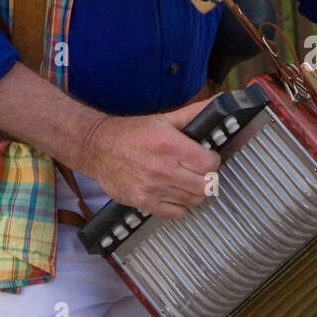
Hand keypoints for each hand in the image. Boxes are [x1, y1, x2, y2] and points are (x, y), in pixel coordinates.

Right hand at [80, 99, 221, 218]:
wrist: (98, 148)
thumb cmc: (130, 132)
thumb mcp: (163, 118)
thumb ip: (193, 114)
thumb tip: (219, 103)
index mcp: (170, 145)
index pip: (209, 163)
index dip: (212, 160)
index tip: (207, 157)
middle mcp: (163, 169)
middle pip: (205, 185)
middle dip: (207, 177)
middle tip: (199, 170)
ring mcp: (154, 188)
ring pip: (194, 200)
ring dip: (194, 191)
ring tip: (186, 180)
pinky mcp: (144, 203)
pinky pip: (177, 213)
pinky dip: (180, 205)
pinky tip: (173, 193)